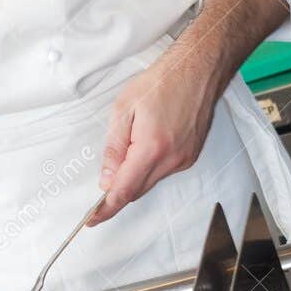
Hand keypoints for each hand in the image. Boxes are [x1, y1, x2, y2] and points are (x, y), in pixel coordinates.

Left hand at [91, 44, 218, 225]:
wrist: (198, 70)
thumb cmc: (162, 83)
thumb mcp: (124, 109)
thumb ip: (114, 147)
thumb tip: (106, 178)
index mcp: (152, 148)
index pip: (124, 190)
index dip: (106, 209)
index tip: (91, 220)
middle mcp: (172, 159)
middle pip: (137, 190)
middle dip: (117, 192)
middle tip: (99, 190)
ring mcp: (185, 159)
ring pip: (150, 182)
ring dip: (134, 176)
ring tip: (128, 147)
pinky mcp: (191, 156)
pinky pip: (163, 172)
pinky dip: (149, 168)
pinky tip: (145, 146)